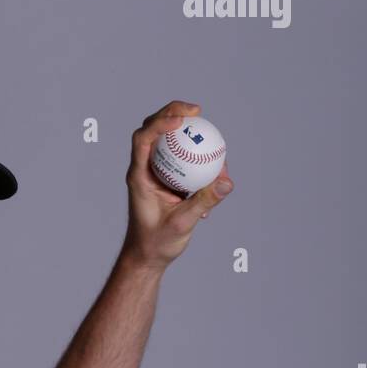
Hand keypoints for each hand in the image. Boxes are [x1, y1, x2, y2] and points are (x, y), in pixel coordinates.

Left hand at [121, 99, 233, 271]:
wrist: (148, 256)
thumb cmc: (157, 243)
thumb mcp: (181, 224)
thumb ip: (203, 201)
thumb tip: (227, 181)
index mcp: (139, 177)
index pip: (143, 139)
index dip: (160, 122)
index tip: (183, 119)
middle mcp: (144, 170)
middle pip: (154, 130)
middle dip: (173, 113)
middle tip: (198, 111)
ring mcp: (155, 173)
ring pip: (168, 142)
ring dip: (187, 132)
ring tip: (210, 133)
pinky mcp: (167, 180)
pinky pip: (181, 160)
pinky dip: (196, 157)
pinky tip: (215, 166)